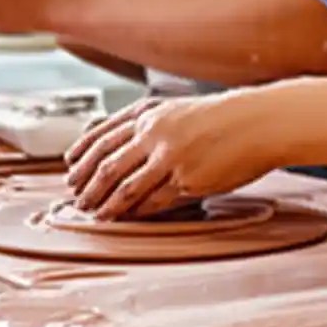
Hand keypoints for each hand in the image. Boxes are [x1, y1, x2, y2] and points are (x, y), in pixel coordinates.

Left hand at [64, 91, 282, 219]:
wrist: (257, 122)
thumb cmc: (221, 117)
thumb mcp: (176, 109)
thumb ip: (148, 124)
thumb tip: (122, 142)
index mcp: (147, 113)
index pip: (101, 136)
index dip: (81, 154)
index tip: (70, 166)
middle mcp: (152, 133)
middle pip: (106, 165)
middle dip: (86, 185)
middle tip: (76, 196)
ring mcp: (168, 158)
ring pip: (124, 187)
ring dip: (105, 204)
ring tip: (95, 213)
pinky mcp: (186, 180)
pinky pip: (152, 201)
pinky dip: (135, 212)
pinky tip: (126, 217)